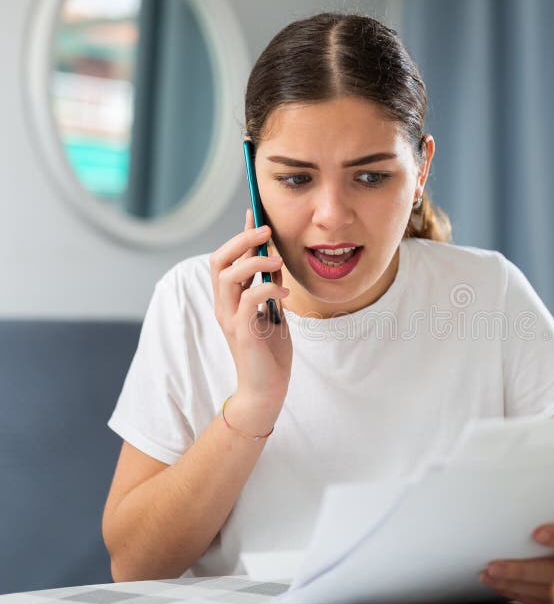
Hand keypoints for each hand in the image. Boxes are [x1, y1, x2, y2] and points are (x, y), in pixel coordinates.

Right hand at [209, 208, 292, 432]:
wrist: (267, 390)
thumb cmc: (270, 353)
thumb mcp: (273, 313)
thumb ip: (269, 288)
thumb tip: (275, 261)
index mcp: (229, 300)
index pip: (226, 259)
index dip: (239, 235)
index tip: (254, 214)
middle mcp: (224, 306)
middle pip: (219, 261)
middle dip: (241, 240)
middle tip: (266, 230)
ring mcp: (230, 319)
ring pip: (227, 277)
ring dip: (254, 262)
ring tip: (278, 263)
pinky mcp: (242, 333)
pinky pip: (248, 301)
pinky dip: (267, 289)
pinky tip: (284, 293)